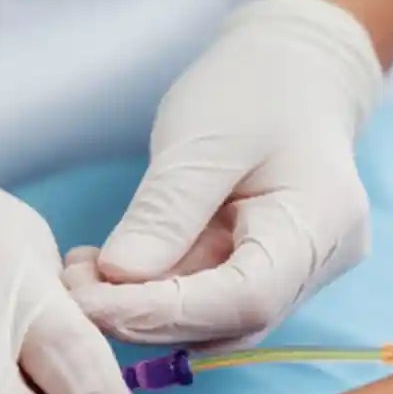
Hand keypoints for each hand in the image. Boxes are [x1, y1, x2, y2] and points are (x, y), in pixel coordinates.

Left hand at [68, 0, 383, 347]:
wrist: (295, 73)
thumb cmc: (257, 88)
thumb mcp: (204, 136)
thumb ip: (165, 211)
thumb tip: (118, 278)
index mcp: (321, 224)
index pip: (247, 297)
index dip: (168, 311)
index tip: (92, 303)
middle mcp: (317, 264)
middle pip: (229, 320)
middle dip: (146, 315)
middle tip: (71, 290)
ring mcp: (294, 275)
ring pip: (214, 319)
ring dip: (143, 309)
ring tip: (81, 273)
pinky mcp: (263, 275)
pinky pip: (208, 300)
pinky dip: (155, 293)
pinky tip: (107, 270)